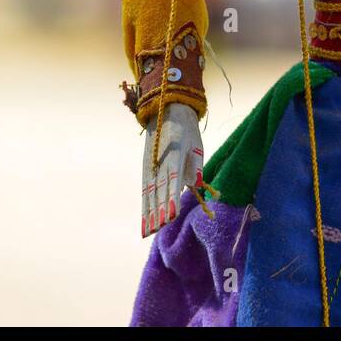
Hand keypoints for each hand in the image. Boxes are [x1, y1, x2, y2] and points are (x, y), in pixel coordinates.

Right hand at [141, 102, 204, 236]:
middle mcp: (159, 160)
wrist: (167, 109)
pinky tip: (145, 220)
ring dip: (149, 211)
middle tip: (160, 228)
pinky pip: (145, 189)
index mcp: (174, 153)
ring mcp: (150, 164)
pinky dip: (144, 205)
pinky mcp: (146, 167)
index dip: (172, 198)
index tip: (172, 215)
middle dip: (159, 209)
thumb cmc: (187, 130)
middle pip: (159, 188)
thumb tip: (196, 184)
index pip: (172, 179)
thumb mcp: (196, 144)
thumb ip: (196, 165)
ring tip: (149, 231)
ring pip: (149, 191)